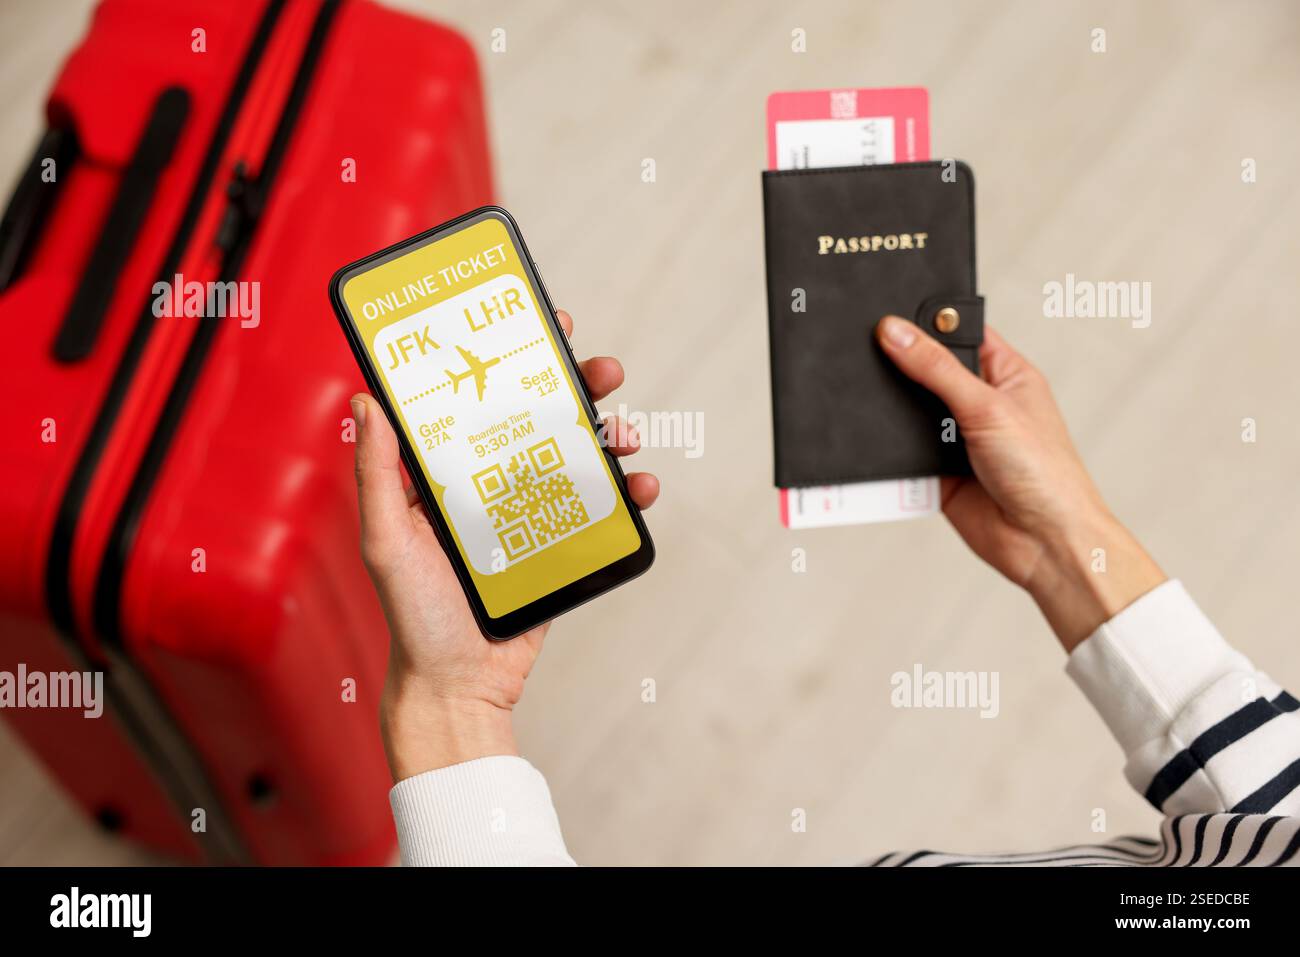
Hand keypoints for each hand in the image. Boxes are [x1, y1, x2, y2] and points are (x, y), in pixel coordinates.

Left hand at [353, 309, 659, 780]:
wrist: (460, 686)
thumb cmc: (414, 617)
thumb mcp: (386, 541)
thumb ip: (378, 475)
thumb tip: (365, 401)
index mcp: (446, 472)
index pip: (480, 397)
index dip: (508, 356)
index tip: (535, 321)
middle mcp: (490, 482)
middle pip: (541, 414)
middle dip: (576, 384)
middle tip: (601, 369)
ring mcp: (531, 511)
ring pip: (580, 453)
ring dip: (611, 431)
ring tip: (627, 431)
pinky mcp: (563, 544)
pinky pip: (602, 507)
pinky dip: (629, 491)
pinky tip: (641, 486)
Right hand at [875, 315, 1164, 650]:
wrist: (1043, 544)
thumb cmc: (1044, 473)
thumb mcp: (987, 407)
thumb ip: (936, 370)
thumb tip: (895, 332)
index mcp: (1005, 374)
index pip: (958, 333)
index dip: (926, 321)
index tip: (887, 312)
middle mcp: (979, 403)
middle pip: (926, 371)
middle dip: (898, 368)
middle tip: (863, 351)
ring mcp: (956, 438)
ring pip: (908, 412)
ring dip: (891, 412)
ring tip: (860, 395)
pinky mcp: (935, 471)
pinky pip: (899, 452)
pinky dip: (885, 449)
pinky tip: (868, 441)